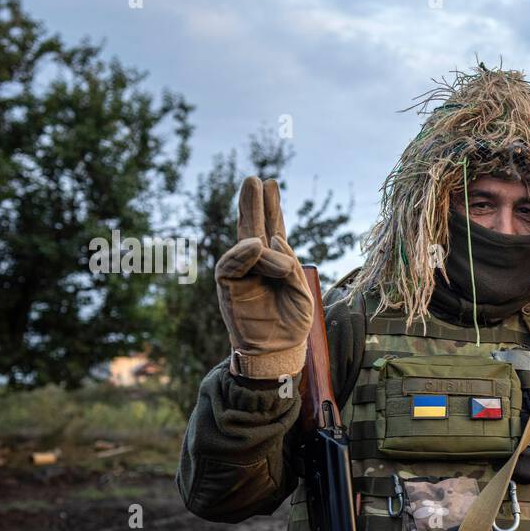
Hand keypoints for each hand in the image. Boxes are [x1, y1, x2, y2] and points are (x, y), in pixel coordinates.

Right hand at [214, 176, 312, 378]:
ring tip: (265, 222)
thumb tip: (271, 238)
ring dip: (254, 223)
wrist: (278, 351)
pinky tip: (254, 244)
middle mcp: (256, 265)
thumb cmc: (292, 324)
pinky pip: (231, 264)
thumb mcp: (302, 292)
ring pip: (243, 242)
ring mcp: (241, 274)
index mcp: (277, 264)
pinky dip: (242, 253)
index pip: (273, 230)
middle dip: (254, 203)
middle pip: (253, 228)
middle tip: (254, 179)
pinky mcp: (228, 286)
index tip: (271, 183)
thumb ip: (290, 265)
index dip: (272, 209)